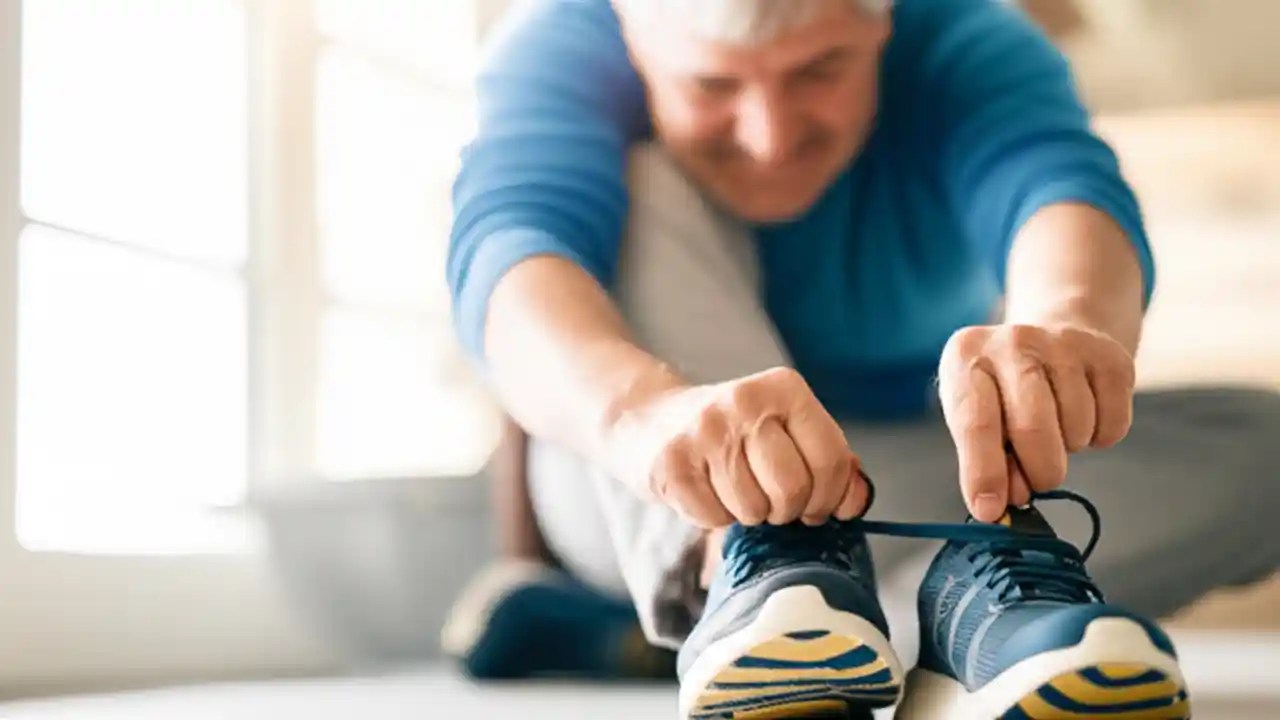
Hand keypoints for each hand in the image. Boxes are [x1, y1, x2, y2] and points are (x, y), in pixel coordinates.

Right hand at [605, 367, 867, 528]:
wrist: (647, 419)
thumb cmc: (731, 434)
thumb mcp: (783, 429)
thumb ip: (829, 461)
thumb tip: (857, 501)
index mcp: (784, 388)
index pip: (831, 461)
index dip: (829, 498)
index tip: (814, 505)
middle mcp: (745, 401)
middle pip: (793, 490)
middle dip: (787, 511)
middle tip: (770, 501)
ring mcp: (705, 431)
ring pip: (753, 510)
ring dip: (747, 513)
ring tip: (730, 487)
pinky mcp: (672, 463)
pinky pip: (714, 518)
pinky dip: (713, 516)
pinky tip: (703, 489)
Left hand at [936, 323, 1135, 521]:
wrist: (1054, 339)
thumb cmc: (1003, 390)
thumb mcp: (978, 416)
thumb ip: (985, 462)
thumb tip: (1000, 507)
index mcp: (966, 357)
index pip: (974, 423)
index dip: (984, 472)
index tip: (989, 510)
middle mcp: (1013, 342)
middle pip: (1032, 428)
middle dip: (1039, 472)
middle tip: (1038, 480)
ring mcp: (1064, 343)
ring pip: (1077, 427)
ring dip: (1069, 447)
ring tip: (1055, 428)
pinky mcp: (1109, 356)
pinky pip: (1112, 424)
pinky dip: (1100, 437)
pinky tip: (1083, 416)